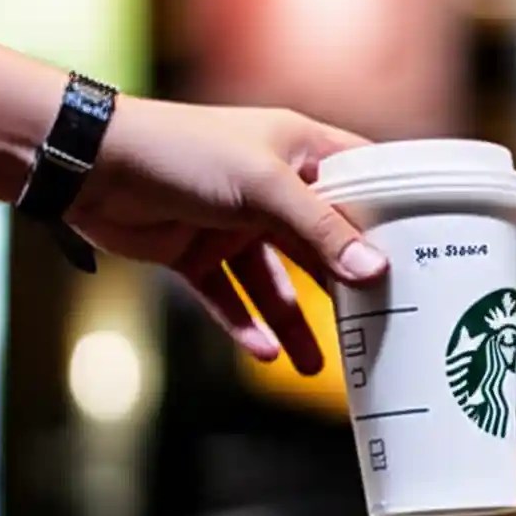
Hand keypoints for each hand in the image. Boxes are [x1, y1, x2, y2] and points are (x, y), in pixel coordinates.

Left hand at [66, 98, 387, 374]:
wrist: (93, 164)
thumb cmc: (182, 150)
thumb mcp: (264, 186)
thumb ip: (319, 230)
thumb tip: (373, 270)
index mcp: (298, 150)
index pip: (359, 182)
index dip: (388, 217)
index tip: (422, 258)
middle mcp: (271, 186)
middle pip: (320, 243)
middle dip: (341, 288)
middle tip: (373, 329)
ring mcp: (232, 222)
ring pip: (274, 280)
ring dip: (292, 321)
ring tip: (314, 365)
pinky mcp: (195, 251)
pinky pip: (229, 296)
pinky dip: (245, 324)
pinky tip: (263, 352)